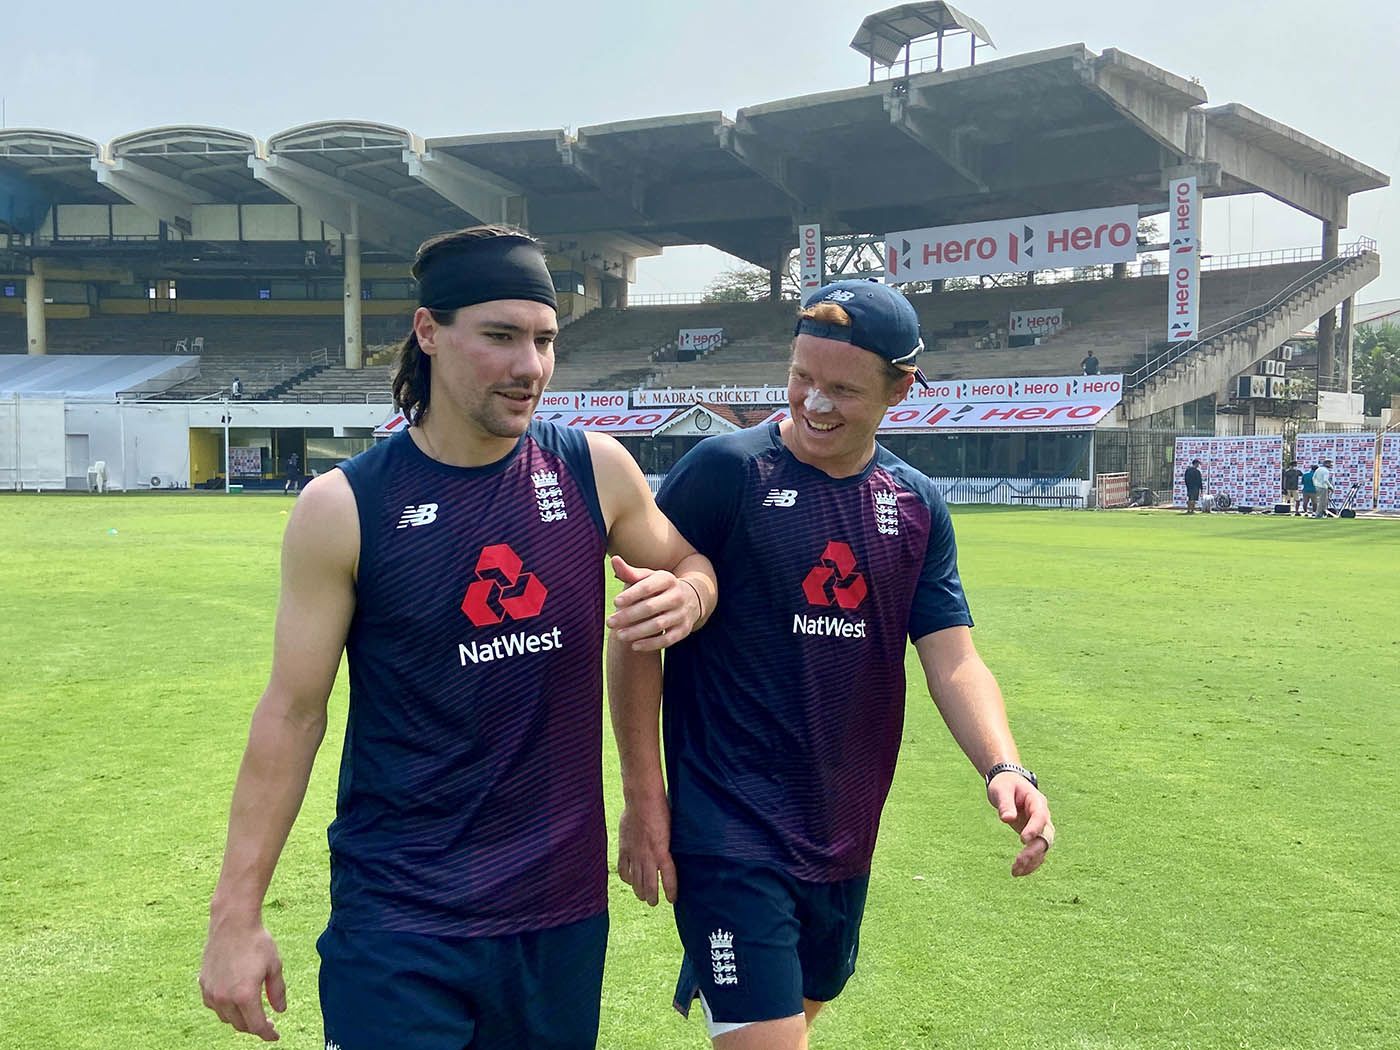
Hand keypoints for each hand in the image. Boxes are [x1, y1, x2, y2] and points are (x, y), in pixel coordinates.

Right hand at [199, 913, 286, 1040]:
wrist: (232, 922)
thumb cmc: (256, 942)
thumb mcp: (274, 966)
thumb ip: (277, 992)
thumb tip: (280, 1011)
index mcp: (245, 995)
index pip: (256, 1026)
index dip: (267, 1034)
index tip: (275, 1036)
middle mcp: (225, 998)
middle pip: (240, 1025)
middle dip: (255, 1026)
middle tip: (268, 1022)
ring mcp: (212, 992)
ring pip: (226, 1017)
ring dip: (239, 1018)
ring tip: (252, 1010)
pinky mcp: (203, 984)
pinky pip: (214, 1005)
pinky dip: (225, 1008)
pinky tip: (234, 1000)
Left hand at [606, 556, 700, 651]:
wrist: (691, 599)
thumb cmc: (659, 588)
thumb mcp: (648, 578)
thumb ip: (630, 573)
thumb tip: (614, 560)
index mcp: (667, 579)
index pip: (647, 587)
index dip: (631, 595)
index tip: (615, 602)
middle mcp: (677, 596)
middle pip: (651, 607)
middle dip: (629, 616)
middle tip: (610, 622)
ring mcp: (682, 614)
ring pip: (658, 625)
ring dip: (637, 631)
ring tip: (619, 635)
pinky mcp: (683, 630)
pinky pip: (667, 640)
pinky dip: (650, 644)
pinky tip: (634, 646)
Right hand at [617, 792, 677, 905]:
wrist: (642, 799)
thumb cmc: (661, 810)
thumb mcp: (671, 830)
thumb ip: (668, 845)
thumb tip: (670, 856)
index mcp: (662, 850)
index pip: (668, 877)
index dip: (670, 890)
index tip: (672, 900)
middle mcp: (648, 855)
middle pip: (649, 883)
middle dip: (651, 896)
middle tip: (653, 902)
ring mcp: (634, 853)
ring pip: (635, 879)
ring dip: (639, 890)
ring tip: (642, 897)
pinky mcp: (624, 848)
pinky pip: (623, 868)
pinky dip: (626, 877)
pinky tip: (628, 880)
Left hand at [987, 773, 1054, 876]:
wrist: (1008, 783)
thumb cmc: (1005, 784)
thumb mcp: (1002, 790)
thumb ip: (1005, 803)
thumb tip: (1006, 819)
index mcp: (1037, 801)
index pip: (1040, 816)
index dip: (1034, 828)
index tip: (1023, 839)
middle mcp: (1043, 816)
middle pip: (1045, 836)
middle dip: (1034, 850)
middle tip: (1018, 861)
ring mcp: (1040, 827)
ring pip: (1043, 848)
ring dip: (1032, 861)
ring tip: (1015, 872)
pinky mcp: (1034, 835)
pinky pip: (1037, 852)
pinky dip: (1030, 863)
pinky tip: (1017, 872)